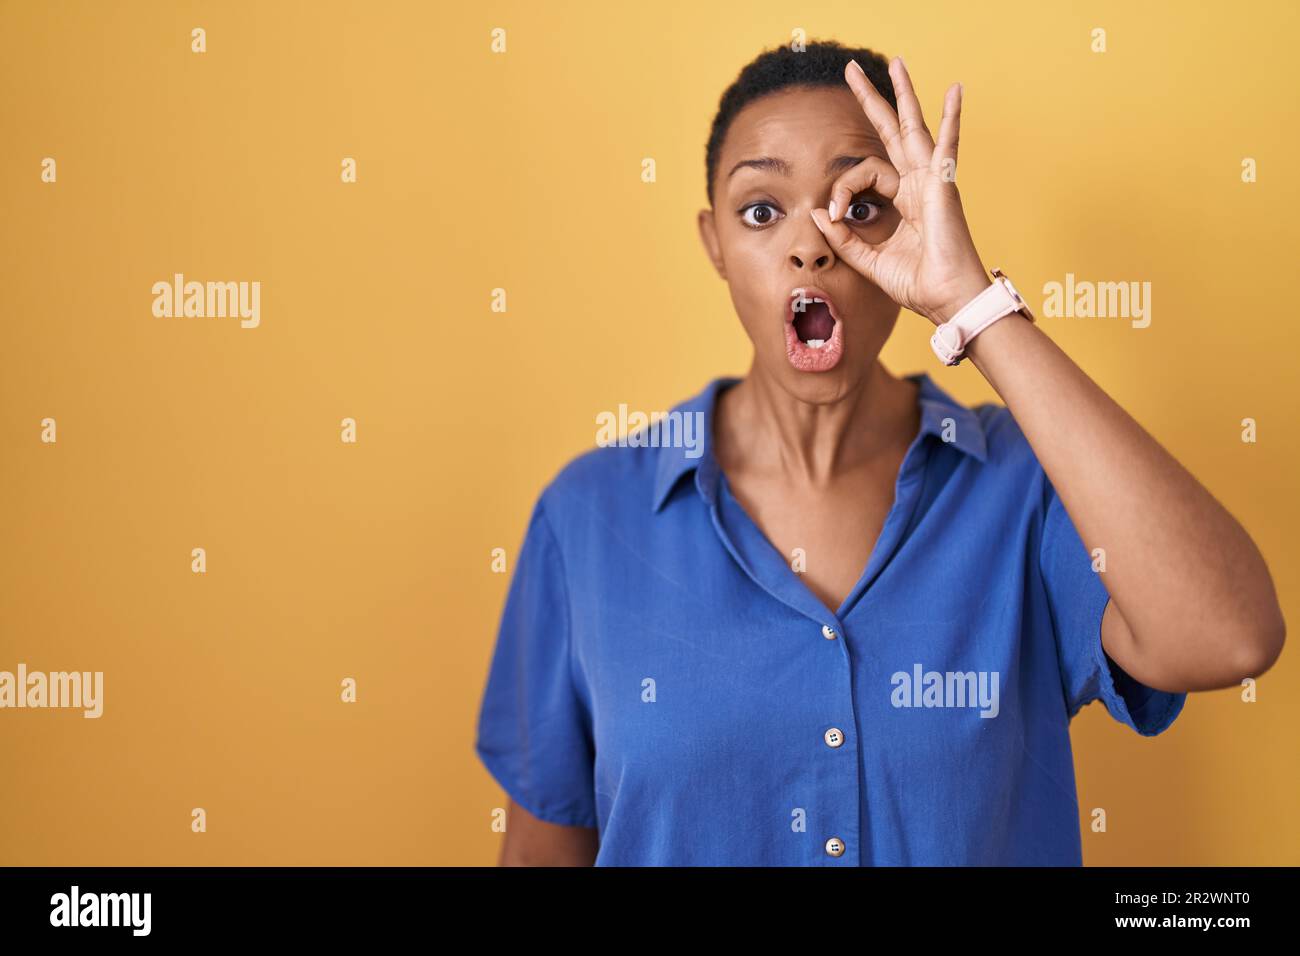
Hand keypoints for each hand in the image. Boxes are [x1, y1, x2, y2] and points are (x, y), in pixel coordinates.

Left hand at [811, 57, 991, 325]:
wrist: (946, 300)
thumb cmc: (918, 284)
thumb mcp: (868, 260)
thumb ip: (843, 237)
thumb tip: (816, 213)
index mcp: (903, 199)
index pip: (864, 172)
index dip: (841, 188)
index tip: (832, 213)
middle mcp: (918, 183)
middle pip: (891, 131)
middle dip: (872, 100)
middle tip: (852, 70)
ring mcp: (932, 181)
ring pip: (913, 128)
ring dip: (903, 94)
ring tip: (895, 63)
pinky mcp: (943, 186)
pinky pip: (947, 146)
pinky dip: (951, 118)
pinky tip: (954, 91)